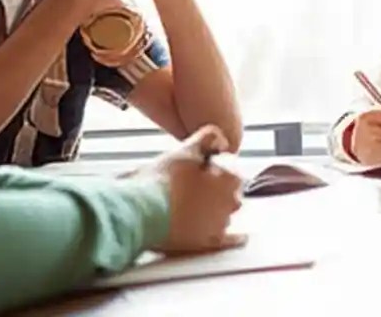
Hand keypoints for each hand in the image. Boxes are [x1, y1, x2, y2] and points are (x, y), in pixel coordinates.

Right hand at [132, 125, 244, 253]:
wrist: (140, 214)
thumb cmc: (161, 181)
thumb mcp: (185, 150)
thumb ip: (208, 137)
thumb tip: (221, 138)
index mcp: (230, 179)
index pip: (230, 169)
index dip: (213, 167)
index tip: (197, 168)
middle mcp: (232, 203)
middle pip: (229, 192)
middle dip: (216, 188)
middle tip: (192, 185)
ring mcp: (221, 224)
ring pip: (225, 213)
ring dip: (215, 209)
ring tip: (191, 205)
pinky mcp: (208, 243)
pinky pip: (229, 240)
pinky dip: (235, 238)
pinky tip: (241, 238)